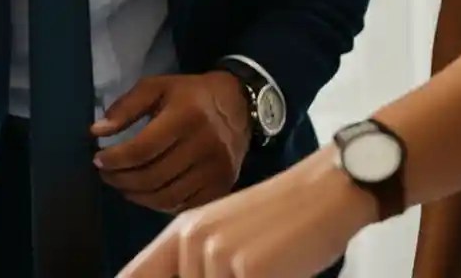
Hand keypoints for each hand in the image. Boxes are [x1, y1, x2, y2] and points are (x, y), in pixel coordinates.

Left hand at [92, 72, 252, 213]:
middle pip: (152, 176)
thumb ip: (125, 108)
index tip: (98, 159)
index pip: (142, 149)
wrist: (238, 105)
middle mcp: (205, 146)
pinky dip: (160, 204)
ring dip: (137, 195)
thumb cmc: (190, 95)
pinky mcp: (223, 186)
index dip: (115, 159)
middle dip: (121, 179)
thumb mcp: (156, 87)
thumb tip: (96, 131)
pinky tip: (147, 193)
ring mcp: (216, 170)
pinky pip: (184, 206)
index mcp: (186, 116)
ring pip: (166, 197)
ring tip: (122, 184)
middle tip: (105, 174)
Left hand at [116, 149, 379, 277]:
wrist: (326, 191)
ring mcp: (216, 255)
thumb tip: (178, 275)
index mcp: (180, 234)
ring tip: (263, 268)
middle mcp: (190, 242)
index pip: (133, 275)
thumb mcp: (225, 238)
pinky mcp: (246, 269)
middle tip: (242, 267)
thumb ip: (191, 263)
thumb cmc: (282, 222)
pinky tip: (277, 270)